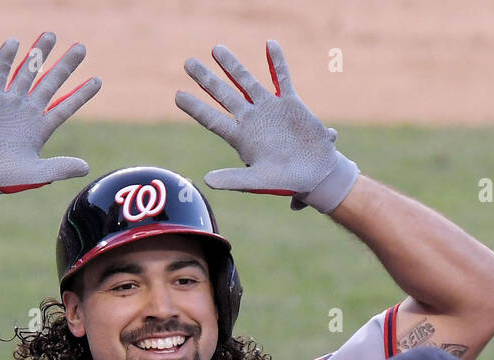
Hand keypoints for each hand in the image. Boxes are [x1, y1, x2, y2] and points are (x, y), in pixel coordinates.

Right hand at [0, 32, 100, 215]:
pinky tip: (14, 42)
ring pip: (27, 72)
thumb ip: (60, 168)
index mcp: (41, 128)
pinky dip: (5, 58)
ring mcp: (10, 103)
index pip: (66, 106)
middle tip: (81, 48)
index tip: (98, 80)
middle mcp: (27, 112)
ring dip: (39, 54)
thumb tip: (85, 168)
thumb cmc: (4, 178)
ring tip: (51, 35)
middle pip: (51, 83)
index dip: (81, 94)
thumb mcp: (36, 174)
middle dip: (66, 65)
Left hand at [175, 40, 358, 211]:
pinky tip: (270, 44)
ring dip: (232, 65)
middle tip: (188, 63)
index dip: (195, 107)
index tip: (177, 96)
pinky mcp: (290, 103)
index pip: (212, 119)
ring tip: (216, 49)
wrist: (316, 173)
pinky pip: (283, 78)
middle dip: (206, 78)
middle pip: (223, 95)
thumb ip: (234, 179)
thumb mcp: (258, 180)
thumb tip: (206, 181)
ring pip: (247, 82)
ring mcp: (269, 109)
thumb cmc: (287, 180)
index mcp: (241, 138)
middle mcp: (251, 120)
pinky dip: (277, 62)